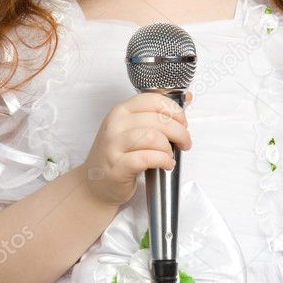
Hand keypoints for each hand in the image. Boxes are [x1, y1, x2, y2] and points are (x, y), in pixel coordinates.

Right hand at [82, 90, 193, 206]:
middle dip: (179, 132)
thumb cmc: (118, 156)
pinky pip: (148, 158)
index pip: (153, 100)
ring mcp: (114, 146)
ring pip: (154, 138)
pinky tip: (165, 165)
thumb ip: (158, 115)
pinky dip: (163, 161)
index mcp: (120, 111)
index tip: (182, 123)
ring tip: (170, 156)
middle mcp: (115, 125)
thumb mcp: (133, 130)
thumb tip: (187, 98)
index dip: (174, 111)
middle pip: (158, 120)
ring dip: (169, 149)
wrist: (95, 184)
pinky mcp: (117, 166)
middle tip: (184, 143)